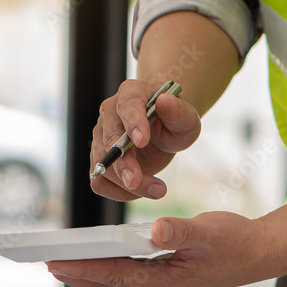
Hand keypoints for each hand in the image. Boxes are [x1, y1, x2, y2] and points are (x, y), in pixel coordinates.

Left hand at [46, 188, 286, 286]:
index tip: (57, 263)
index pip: (114, 276)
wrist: (258, 253)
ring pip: (114, 282)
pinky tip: (93, 257)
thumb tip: (155, 230)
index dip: (83, 269)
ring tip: (59, 261)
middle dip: (76, 273)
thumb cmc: (234, 241)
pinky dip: (105, 267)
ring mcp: (161, 286)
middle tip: (45, 262)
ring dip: (87, 273)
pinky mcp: (163, 278)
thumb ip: (179, 231)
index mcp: (166, 283)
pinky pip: (126, 275)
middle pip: (107, 283)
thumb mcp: (207, 232)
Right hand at [91, 79, 200, 200]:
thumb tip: (165, 101)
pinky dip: (117, 192)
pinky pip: (99, 181)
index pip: (128, 106)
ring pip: (101, 164)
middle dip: (122, 163)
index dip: (133, 123)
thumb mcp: (186, 118)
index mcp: (131, 94)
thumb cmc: (174, 121)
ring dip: (124, 184)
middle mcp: (110, 113)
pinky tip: (141, 192)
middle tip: (136, 181)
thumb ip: (178, 112)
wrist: (164, 129)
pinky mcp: (100, 159)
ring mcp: (101, 136)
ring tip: (157, 190)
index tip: (142, 141)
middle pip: (109, 139)